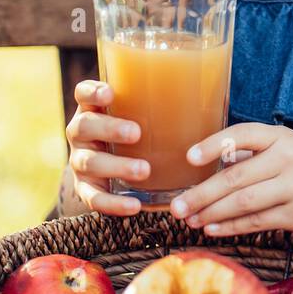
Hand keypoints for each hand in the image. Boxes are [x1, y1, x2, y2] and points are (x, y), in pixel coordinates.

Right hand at [65, 80, 149, 215]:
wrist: (109, 167)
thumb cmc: (136, 127)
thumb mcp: (140, 111)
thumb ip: (160, 100)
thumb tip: (212, 86)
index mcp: (93, 108)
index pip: (83, 93)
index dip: (92, 91)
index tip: (110, 92)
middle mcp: (81, 133)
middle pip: (84, 126)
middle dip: (109, 129)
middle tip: (137, 133)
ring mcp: (80, 161)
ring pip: (89, 162)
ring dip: (117, 166)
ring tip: (144, 170)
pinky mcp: (85, 189)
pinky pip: (94, 198)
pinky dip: (114, 204)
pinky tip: (134, 207)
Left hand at [168, 122, 292, 237]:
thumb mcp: (292, 149)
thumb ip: (258, 155)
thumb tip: (213, 166)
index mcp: (283, 137)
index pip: (242, 135)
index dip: (214, 144)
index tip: (189, 157)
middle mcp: (289, 159)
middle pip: (236, 177)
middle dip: (201, 193)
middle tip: (176, 206)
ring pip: (244, 203)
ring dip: (212, 214)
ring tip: (189, 220)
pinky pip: (258, 222)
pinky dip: (231, 227)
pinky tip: (212, 229)